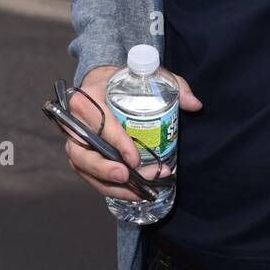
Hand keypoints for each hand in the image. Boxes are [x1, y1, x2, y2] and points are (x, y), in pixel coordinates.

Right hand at [65, 65, 202, 200]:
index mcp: (86, 99)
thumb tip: (195, 105)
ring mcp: (75, 142)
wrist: (103, 87)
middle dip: (105, 169)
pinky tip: (135, 193)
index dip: (117, 143)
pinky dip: (111, 188)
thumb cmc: (124, 82)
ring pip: (85, 169)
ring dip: (111, 185)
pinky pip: (91, 177)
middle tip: (128, 176)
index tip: (135, 159)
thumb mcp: (149, 77)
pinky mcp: (80, 156)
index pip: (99, 124)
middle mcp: (74, 122)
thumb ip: (174, 86)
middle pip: (82, 152)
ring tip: (138, 191)